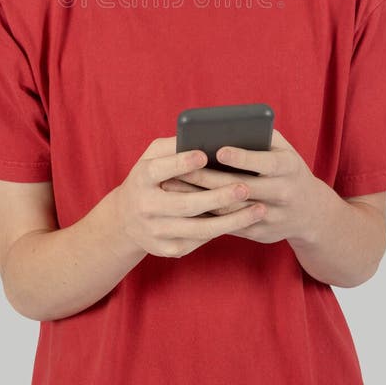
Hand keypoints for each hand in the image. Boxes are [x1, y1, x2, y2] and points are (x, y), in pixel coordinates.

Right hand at [113, 137, 266, 258]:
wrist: (125, 219)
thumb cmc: (149, 177)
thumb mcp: (152, 156)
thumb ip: (174, 146)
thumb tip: (205, 135)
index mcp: (142, 177)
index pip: (161, 169)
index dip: (182, 163)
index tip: (204, 155)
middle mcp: (146, 206)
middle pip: (186, 204)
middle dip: (218, 196)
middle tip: (245, 187)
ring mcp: (156, 231)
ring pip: (199, 229)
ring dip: (232, 220)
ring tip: (259, 209)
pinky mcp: (168, 249)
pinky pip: (200, 241)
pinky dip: (223, 231)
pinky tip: (245, 222)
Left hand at [160, 130, 322, 244]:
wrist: (310, 212)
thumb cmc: (286, 169)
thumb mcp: (282, 149)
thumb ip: (259, 136)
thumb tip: (223, 128)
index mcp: (289, 167)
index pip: (265, 162)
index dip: (242, 157)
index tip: (218, 151)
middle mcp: (284, 193)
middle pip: (242, 188)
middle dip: (209, 179)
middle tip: (180, 170)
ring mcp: (273, 217)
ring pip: (231, 210)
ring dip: (200, 199)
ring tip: (173, 187)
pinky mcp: (261, 234)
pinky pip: (230, 225)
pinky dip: (206, 215)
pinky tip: (184, 206)